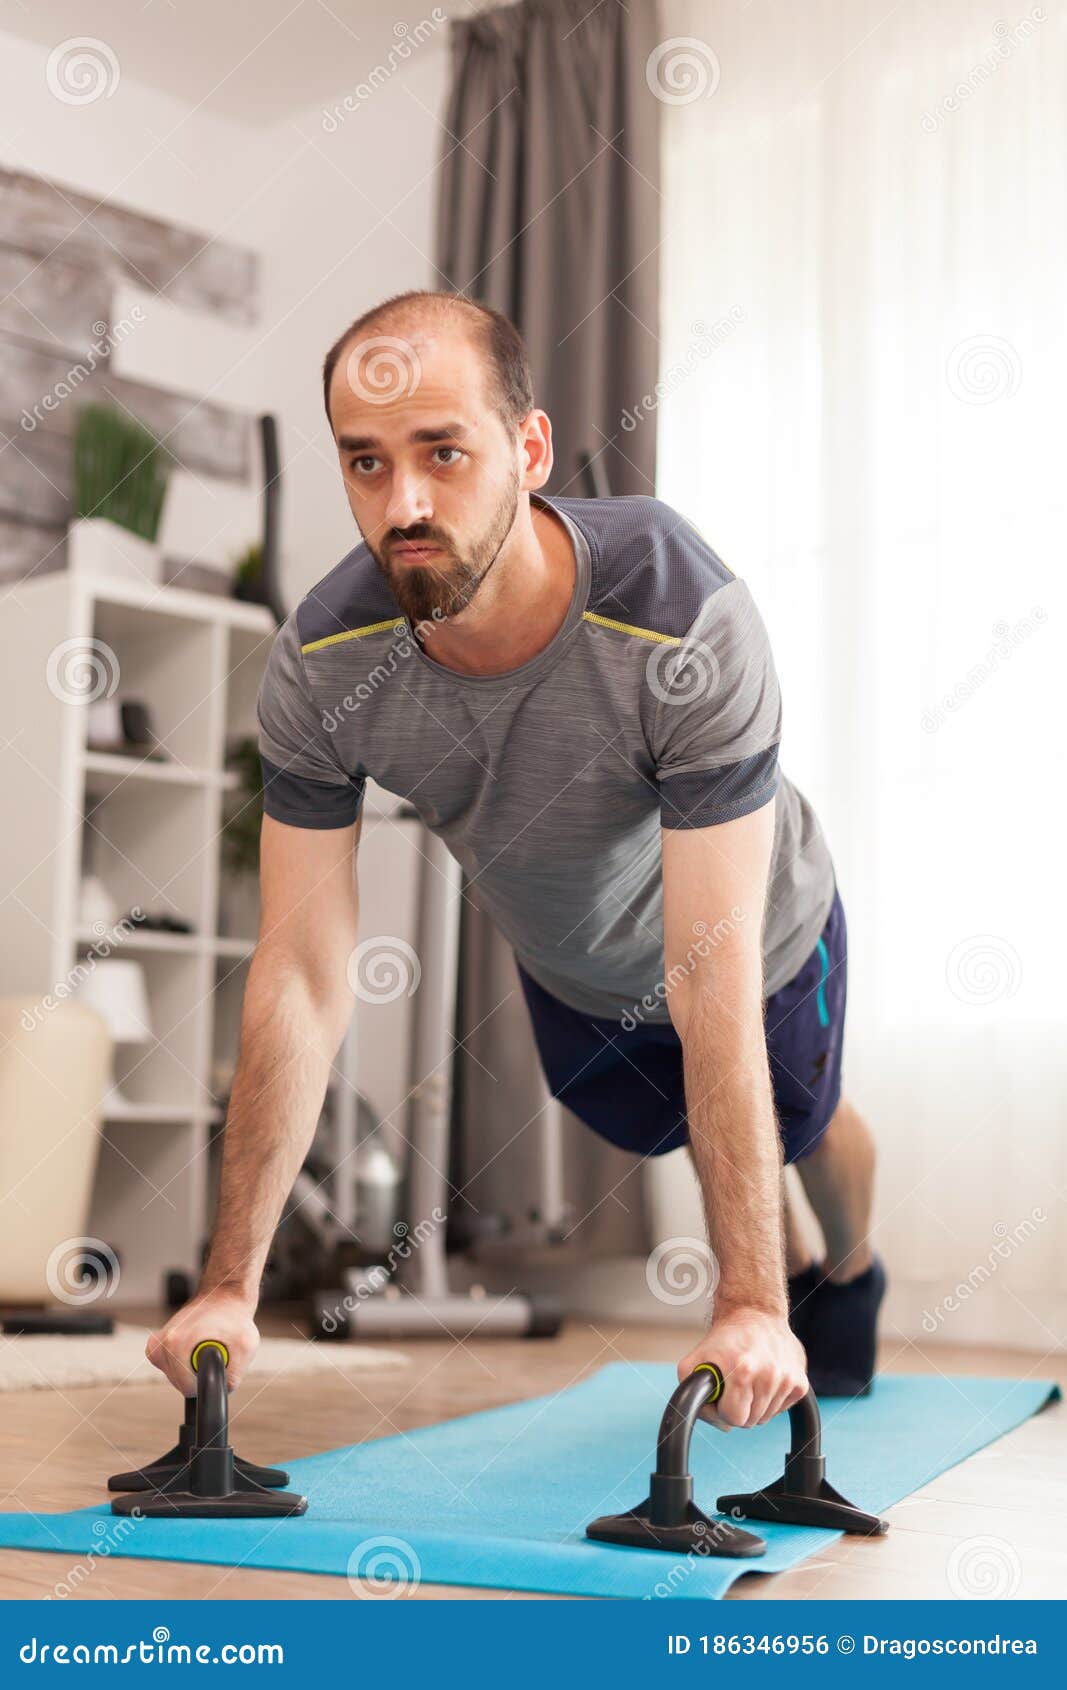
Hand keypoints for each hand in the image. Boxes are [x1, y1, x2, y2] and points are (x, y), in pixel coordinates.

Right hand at [145, 1288, 259, 1395]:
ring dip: (192, 1368)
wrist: (223, 1295)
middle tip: (214, 1352)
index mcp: (177, 1343)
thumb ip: (235, 1373)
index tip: (214, 1367)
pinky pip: (169, 1368)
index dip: (205, 1384)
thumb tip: (223, 1389)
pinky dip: (183, 1363)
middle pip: (181, 1384)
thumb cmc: (234, 1318)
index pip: (188, 1386)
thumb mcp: (245, 1344)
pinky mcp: (156, 1344)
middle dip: (199, 1374)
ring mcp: (157, 1344)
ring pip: (176, 1377)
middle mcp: (162, 1343)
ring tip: (206, 1346)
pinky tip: (195, 1347)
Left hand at [678, 1305, 806, 1429]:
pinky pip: (782, 1409)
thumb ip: (690, 1390)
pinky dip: (771, 1400)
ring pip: (766, 1416)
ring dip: (755, 1404)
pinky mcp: (800, 1382)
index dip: (724, 1410)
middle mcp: (769, 1375)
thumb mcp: (696, 1358)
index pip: (734, 1418)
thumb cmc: (726, 1338)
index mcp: (742, 1369)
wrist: (757, 1312)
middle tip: (734, 1387)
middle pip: (751, 1421)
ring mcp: (787, 1379)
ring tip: (750, 1379)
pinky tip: (765, 1378)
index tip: (722, 1397)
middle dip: (739, 1408)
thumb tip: (707, 1415)